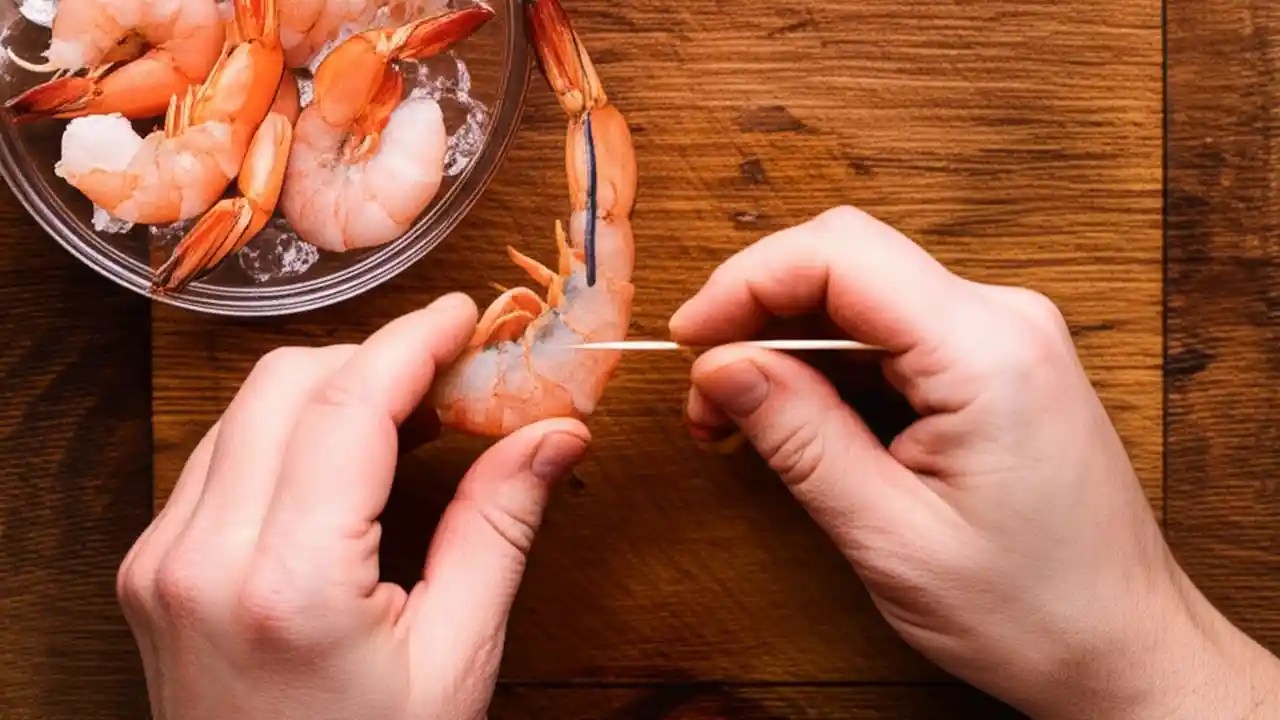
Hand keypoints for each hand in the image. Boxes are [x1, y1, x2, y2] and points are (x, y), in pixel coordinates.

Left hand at [116, 294, 590, 719]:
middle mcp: (201, 560)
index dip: (413, 341)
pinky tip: (343, 462)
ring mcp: (162, 563)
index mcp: (287, 585)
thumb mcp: (456, 658)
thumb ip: (499, 530)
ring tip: (408, 418)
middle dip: (374, 356)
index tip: (464, 316)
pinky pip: (219, 455)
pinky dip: (287, 433)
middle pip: (285, 383)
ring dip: (330, 390)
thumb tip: (553, 434)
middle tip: (449, 374)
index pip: (349, 405)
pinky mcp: (152, 569)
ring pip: (244, 409)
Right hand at [670, 206, 1279, 718]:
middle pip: (847, 262)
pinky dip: (830, 366)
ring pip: (862, 296)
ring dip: (789, 344)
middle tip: (706, 390)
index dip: (747, 283)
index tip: (690, 337)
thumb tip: (722, 366)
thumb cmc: (1032, 610)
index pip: (841, 255)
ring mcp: (1004, 337)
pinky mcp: (994, 362)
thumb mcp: (891, 535)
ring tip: (738, 420)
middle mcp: (1004, 320)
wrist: (1121, 647)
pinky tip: (795, 418)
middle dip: (759, 312)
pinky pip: (892, 333)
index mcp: (988, 351)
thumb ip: (800, 438)